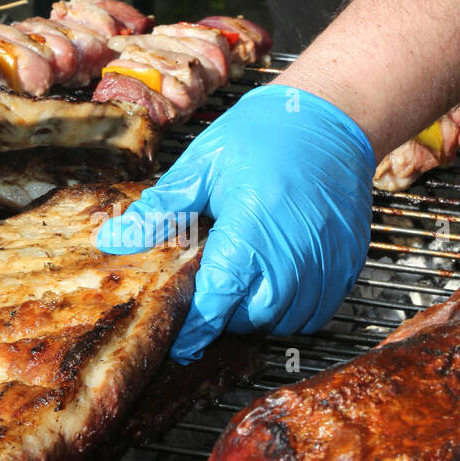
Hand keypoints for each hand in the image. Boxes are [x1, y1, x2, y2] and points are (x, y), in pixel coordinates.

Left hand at [96, 85, 375, 362]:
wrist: (331, 116)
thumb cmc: (264, 134)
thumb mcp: (202, 165)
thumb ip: (160, 210)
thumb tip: (112, 240)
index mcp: (250, 229)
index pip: (218, 300)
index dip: (195, 329)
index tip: (180, 344)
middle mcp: (293, 253)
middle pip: (251, 318)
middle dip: (227, 317)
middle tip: (213, 293)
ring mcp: (326, 262)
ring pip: (286, 320)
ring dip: (260, 314)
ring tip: (246, 284)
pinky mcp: (347, 264)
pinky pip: (318, 310)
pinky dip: (294, 308)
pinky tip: (278, 281)